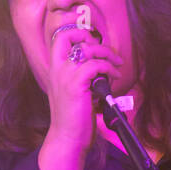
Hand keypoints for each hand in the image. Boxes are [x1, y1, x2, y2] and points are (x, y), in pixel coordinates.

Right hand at [46, 24, 124, 152]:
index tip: (93, 42)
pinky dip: (109, 68)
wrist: (67, 138)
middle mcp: (56, 68)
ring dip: (106, 54)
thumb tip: (99, 64)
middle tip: (102, 50)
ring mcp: (65, 75)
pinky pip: (96, 65)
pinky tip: (115, 76)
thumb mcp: (73, 91)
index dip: (76, 32)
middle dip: (87, 35)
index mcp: (54, 68)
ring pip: (87, 48)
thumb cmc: (74, 117)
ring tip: (116, 65)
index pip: (59, 37)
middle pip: (67, 34)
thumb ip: (80, 75)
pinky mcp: (76, 84)